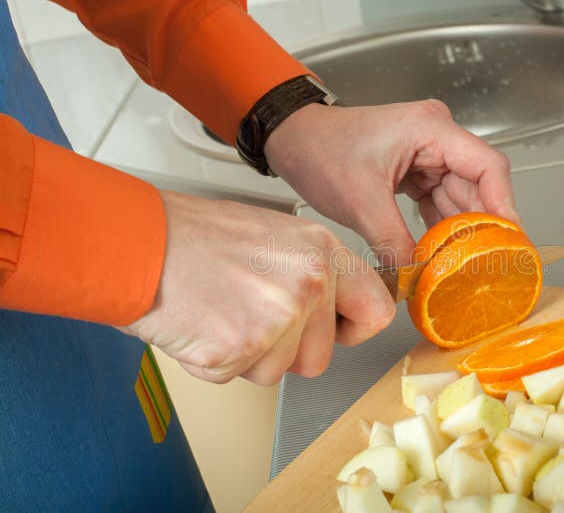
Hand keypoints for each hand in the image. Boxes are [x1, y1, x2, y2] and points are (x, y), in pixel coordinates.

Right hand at [120, 191, 394, 384]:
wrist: (138, 243)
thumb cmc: (195, 236)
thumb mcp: (276, 236)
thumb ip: (314, 273)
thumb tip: (336, 309)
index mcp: (322, 252)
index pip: (377, 311)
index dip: (354, 328)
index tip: (336, 329)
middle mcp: (308, 285)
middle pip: (321, 357)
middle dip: (286, 350)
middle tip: (249, 313)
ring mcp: (276, 319)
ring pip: (278, 372)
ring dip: (249, 355)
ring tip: (222, 311)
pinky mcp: (240, 349)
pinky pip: (238, 377)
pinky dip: (216, 361)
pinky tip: (203, 324)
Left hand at [265, 100, 518, 264]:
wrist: (293, 140)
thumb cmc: (321, 149)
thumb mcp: (360, 201)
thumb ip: (394, 242)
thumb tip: (417, 278)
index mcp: (431, 129)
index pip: (488, 167)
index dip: (504, 205)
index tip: (510, 241)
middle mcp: (437, 138)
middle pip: (478, 186)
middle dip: (482, 227)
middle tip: (489, 266)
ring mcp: (428, 154)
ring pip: (460, 198)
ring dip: (461, 233)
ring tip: (467, 267)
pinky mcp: (416, 170)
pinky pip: (439, 202)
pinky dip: (441, 229)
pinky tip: (443, 255)